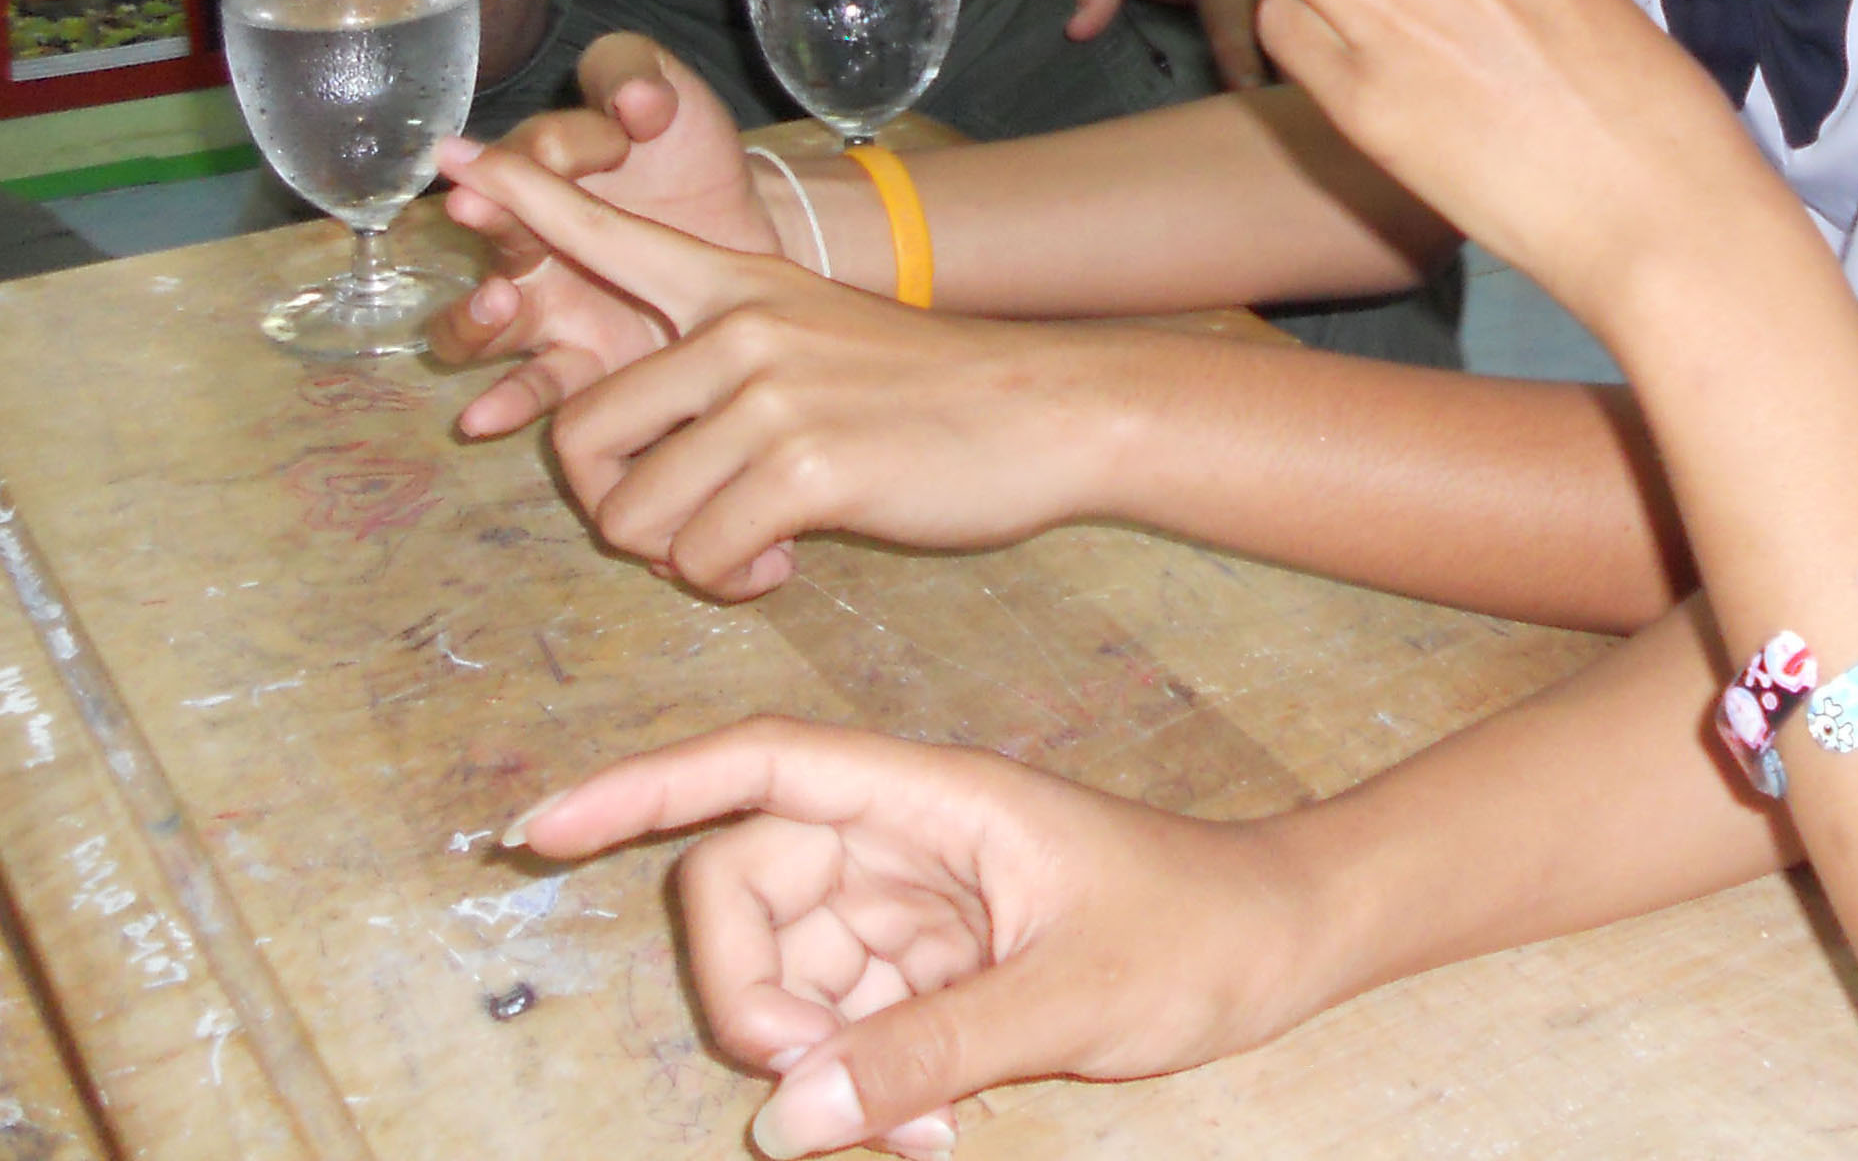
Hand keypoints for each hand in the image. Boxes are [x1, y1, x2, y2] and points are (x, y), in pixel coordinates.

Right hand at [435, 34, 781, 438]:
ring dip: (474, 316)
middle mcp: (530, 240)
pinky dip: (506, 404)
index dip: (550, 144)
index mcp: (547, 168)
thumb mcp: (674, 101)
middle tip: (475, 206)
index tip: (579, 141)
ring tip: (499, 300)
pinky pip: (531, 388)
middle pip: (491, 232)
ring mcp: (547, 307)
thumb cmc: (693, 157)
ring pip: (479, 322)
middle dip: (488, 218)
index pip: (535, 150)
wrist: (752, 234)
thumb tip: (636, 98)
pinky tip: (484, 418)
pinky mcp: (580, 365)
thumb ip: (642, 77)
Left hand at [439, 146, 1115, 597]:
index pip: (608, 234)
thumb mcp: (824, 346)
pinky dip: (736, 582)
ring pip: (636, 516)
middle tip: (694, 526)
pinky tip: (790, 560)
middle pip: (583, 439)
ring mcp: (770, 391)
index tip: (449, 156)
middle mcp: (739, 327)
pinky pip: (702, 558)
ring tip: (757, 545)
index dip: (522, 199)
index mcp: (739, 289)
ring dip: (684, 558)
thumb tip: (649, 477)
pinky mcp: (803, 462)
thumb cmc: (934, 398)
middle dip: (622, 510)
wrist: (1051, 410)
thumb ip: (730, 379)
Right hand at [509, 719, 1329, 1157]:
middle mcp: (906, 841)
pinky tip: (943, 1128)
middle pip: (747, 887)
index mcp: (933, 799)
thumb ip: (929, 1050)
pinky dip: (865, 1089)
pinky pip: (844, 1028)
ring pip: (788, 973)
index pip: (761, 765)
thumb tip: (783, 1114)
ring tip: (928, 1126)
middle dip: (748, 994)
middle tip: (814, 1084)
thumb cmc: (1199, 932)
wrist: (1282, 945)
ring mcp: (913, 906)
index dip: (645, 787)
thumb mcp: (1072, 994)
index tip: (542, 829)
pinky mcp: (931, 967)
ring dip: (820, 1065)